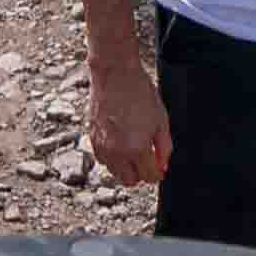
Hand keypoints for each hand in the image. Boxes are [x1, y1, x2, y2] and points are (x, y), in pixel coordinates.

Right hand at [86, 62, 169, 188]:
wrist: (115, 73)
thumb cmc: (139, 92)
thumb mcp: (161, 120)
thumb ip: (164, 147)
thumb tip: (162, 166)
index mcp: (137, 148)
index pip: (149, 176)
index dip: (157, 172)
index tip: (158, 165)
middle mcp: (117, 152)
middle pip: (130, 181)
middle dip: (141, 173)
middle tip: (146, 157)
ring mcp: (102, 147)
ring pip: (115, 173)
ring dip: (125, 167)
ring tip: (132, 147)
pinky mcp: (92, 139)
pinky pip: (103, 160)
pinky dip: (112, 157)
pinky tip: (119, 142)